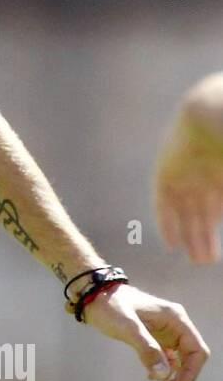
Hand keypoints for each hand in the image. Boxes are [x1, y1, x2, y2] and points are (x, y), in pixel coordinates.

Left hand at [79, 283, 208, 380]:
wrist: (93, 296)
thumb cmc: (110, 306)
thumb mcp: (128, 327)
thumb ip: (146, 349)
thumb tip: (164, 375)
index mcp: (175, 319)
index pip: (197, 351)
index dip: (191, 373)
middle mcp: (175, 325)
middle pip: (191, 358)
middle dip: (182, 379)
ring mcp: (166, 331)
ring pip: (180, 360)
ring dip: (173, 377)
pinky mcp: (155, 337)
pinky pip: (167, 358)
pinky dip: (163, 370)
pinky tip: (151, 377)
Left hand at [153, 103, 222, 263]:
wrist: (210, 119)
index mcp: (219, 173)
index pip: (215, 205)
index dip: (213, 225)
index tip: (218, 247)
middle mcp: (201, 175)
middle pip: (200, 212)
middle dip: (203, 236)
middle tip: (206, 260)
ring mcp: (183, 175)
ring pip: (185, 213)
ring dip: (190, 237)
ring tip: (199, 260)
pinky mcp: (164, 174)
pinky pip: (163, 204)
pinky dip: (168, 224)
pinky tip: (173, 244)